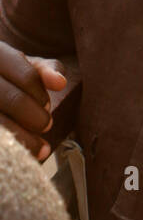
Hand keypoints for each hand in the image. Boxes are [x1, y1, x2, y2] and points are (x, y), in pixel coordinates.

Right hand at [0, 41, 66, 160]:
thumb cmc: (4, 76)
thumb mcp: (22, 66)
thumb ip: (45, 70)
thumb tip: (59, 82)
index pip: (27, 76)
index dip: (41, 95)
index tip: (48, 107)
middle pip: (13, 99)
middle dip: (35, 117)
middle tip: (46, 126)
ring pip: (1, 122)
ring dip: (24, 139)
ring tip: (40, 149)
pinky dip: (7, 147)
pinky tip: (17, 153)